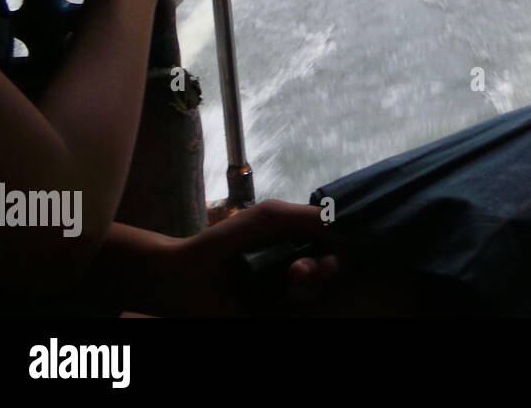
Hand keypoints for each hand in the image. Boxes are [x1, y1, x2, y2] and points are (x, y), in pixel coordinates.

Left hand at [149, 200, 340, 316]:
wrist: (185, 276)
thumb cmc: (226, 240)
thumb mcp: (270, 217)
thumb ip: (309, 215)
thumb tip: (346, 223)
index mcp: (298, 240)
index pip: (335, 243)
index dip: (340, 245)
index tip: (330, 246)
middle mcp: (297, 265)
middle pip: (333, 269)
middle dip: (323, 267)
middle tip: (298, 269)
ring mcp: (286, 293)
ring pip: (319, 293)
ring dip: (308, 286)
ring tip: (287, 281)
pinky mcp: (277, 314)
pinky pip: (303, 313)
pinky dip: (299, 305)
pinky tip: (284, 298)